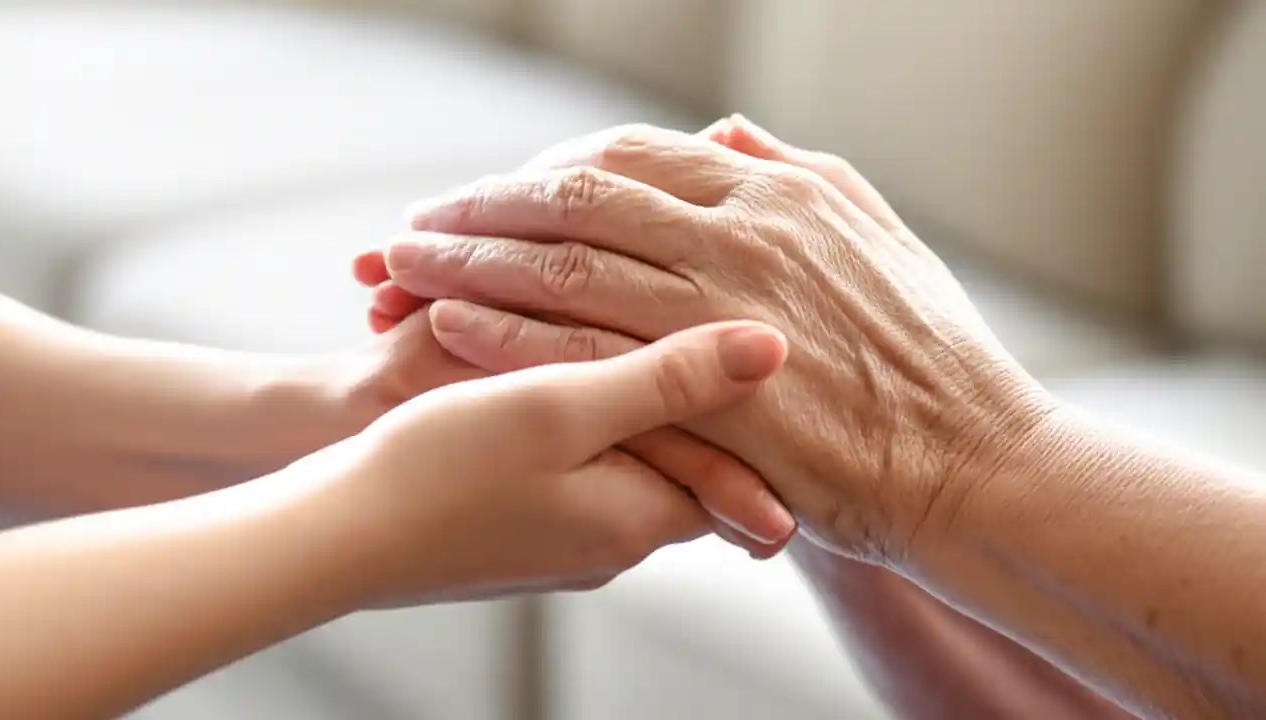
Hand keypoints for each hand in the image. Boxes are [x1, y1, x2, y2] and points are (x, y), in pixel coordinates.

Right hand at [317, 321, 787, 605]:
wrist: (330, 532)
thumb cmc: (438, 468)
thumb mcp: (562, 407)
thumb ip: (670, 377)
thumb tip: (777, 347)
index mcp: (641, 518)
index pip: (742, 463)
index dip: (763, 404)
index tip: (780, 346)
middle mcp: (615, 540)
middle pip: (690, 455)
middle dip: (698, 392)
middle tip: (722, 327)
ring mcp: (568, 537)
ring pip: (629, 448)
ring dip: (631, 390)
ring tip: (631, 329)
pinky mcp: (524, 522)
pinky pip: (578, 457)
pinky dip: (581, 408)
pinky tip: (557, 366)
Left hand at [376, 119, 1052, 566]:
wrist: (971, 461)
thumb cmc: (931, 359)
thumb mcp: (872, 233)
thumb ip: (793, 171)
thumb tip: (725, 131)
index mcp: (772, 192)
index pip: (625, 158)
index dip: (543, 171)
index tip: (491, 192)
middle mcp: (735, 234)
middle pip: (573, 201)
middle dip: (482, 207)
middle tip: (415, 222)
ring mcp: (715, 310)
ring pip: (562, 265)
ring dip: (470, 261)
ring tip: (399, 265)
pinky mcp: (701, 390)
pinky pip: (580, 349)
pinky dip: (506, 329)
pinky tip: (448, 324)